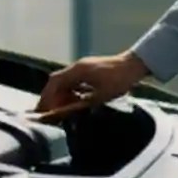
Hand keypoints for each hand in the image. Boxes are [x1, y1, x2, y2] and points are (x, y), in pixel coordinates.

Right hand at [34, 51, 150, 114]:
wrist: (135, 65)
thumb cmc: (119, 80)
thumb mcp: (100, 97)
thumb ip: (80, 104)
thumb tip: (63, 113)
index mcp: (78, 71)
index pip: (54, 83)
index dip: (47, 97)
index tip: (42, 110)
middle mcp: (78, 67)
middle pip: (57, 81)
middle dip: (51, 97)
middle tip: (47, 112)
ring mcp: (84, 67)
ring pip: (65, 81)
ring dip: (61, 95)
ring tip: (60, 110)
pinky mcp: (90, 70)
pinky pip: (74, 81)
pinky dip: (70, 92)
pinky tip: (74, 102)